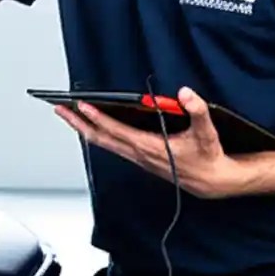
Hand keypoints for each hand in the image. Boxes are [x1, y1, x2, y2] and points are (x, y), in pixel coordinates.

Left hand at [55, 87, 251, 198]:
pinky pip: (112, 146)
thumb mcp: (207, 132)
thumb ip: (197, 111)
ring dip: (85, 129)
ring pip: (104, 143)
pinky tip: (92, 128)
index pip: (117, 131)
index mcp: (151, 147)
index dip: (98, 118)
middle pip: (102, 139)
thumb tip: (185, 93)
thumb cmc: (209, 157)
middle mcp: (139, 154)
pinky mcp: (140, 158)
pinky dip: (98, 135)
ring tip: (69, 115)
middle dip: (79, 124)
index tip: (82, 106)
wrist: (213, 182)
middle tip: (61, 110)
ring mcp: (138, 158)